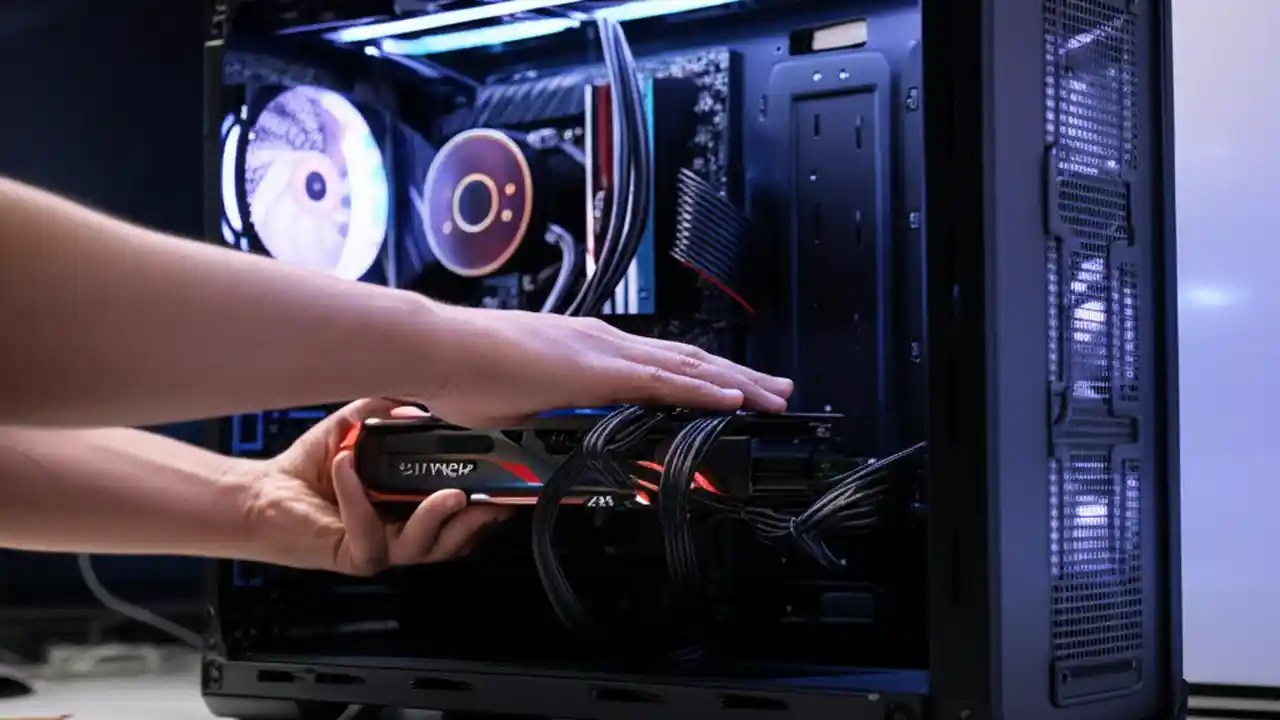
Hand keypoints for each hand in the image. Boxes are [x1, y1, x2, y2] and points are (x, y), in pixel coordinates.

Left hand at [241, 398, 511, 574]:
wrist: (266, 491)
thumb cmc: (314, 464)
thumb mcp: (364, 423)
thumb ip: (395, 408)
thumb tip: (426, 401)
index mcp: (415, 507)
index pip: (465, 516)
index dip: (490, 505)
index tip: (509, 486)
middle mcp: (403, 532)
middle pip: (455, 541)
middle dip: (477, 521)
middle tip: (489, 497)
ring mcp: (380, 548)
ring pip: (422, 547)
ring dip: (438, 519)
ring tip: (449, 494)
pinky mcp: (352, 555)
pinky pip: (367, 533)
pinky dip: (358, 499)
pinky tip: (348, 467)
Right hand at [421, 305, 794, 428]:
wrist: (435, 350)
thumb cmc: (464, 373)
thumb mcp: (521, 400)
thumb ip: (552, 412)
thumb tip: (560, 430)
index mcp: (587, 349)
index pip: (659, 363)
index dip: (703, 376)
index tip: (733, 388)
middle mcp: (603, 342)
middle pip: (686, 361)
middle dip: (737, 377)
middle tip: (776, 389)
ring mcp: (602, 352)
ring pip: (686, 369)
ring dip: (734, 384)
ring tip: (771, 396)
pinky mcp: (594, 370)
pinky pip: (661, 382)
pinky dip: (702, 391)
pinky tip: (733, 399)